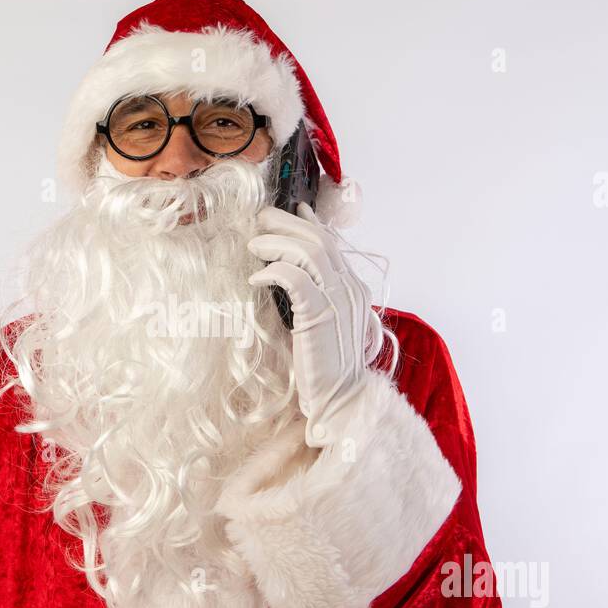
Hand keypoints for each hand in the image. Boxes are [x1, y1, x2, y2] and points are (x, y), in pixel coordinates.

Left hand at [248, 202, 384, 447]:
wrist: (340, 399)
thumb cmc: (326, 368)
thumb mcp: (323, 324)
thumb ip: (314, 296)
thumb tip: (290, 273)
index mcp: (353, 288)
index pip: (331, 243)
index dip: (309, 222)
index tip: (292, 208)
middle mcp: (350, 287)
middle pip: (319, 238)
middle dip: (287, 223)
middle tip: (260, 219)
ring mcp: (338, 299)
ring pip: (309, 250)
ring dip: (277, 242)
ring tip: (254, 244)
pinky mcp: (320, 313)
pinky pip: (295, 277)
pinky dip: (273, 270)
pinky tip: (255, 277)